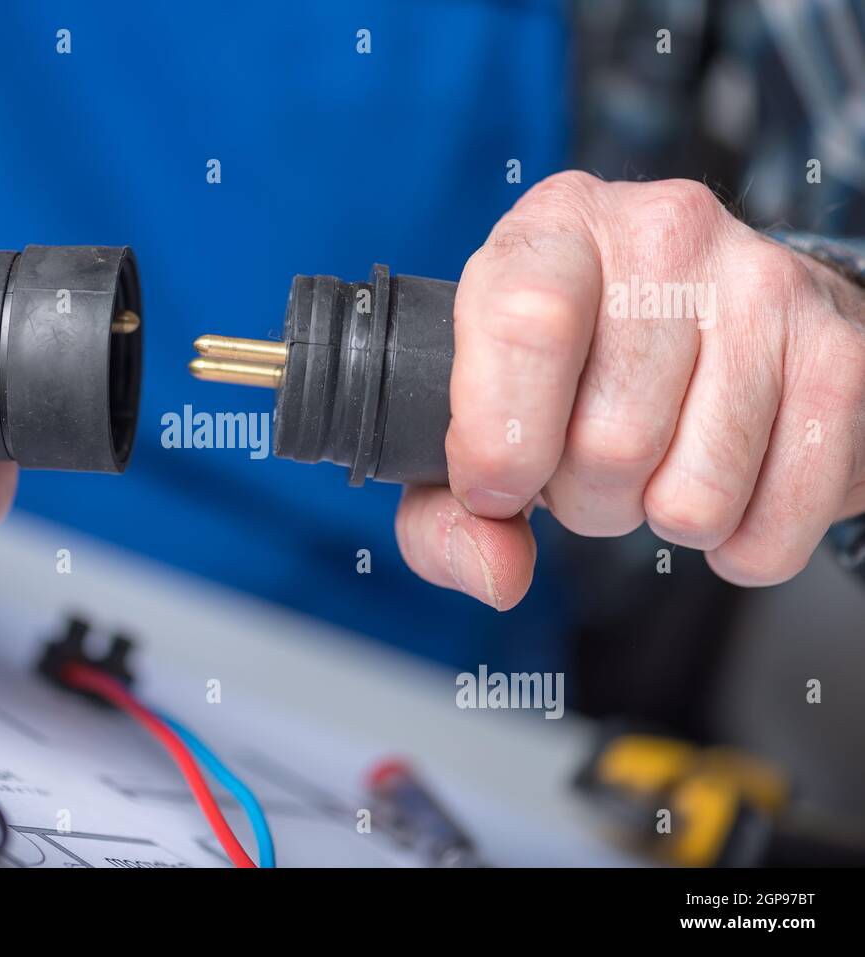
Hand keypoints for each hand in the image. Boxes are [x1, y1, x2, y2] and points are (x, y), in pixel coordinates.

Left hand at [396, 172, 864, 608]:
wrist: (714, 321)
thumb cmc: (571, 374)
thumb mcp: (476, 422)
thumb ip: (446, 514)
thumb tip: (496, 573)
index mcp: (554, 230)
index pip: (525, 323)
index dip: (501, 440)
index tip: (495, 486)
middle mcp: (664, 233)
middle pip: (611, 440)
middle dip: (585, 498)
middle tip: (588, 464)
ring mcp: (764, 287)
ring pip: (695, 494)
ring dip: (660, 520)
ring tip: (657, 462)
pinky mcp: (841, 354)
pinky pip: (776, 523)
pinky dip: (737, 544)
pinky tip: (723, 484)